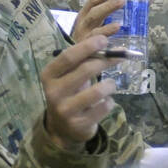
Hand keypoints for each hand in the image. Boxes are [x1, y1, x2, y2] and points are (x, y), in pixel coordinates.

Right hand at [41, 34, 118, 148]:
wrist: (62, 127)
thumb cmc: (69, 92)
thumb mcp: (70, 75)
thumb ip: (84, 58)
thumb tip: (109, 41)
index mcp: (49, 75)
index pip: (68, 57)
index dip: (87, 47)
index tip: (104, 40)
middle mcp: (54, 92)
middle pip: (85, 70)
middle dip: (105, 61)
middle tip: (119, 57)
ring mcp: (65, 110)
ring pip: (97, 91)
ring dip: (110, 85)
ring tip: (111, 85)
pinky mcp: (78, 124)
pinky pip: (103, 107)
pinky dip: (110, 101)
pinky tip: (106, 101)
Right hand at [71, 0, 128, 43]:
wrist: (75, 62)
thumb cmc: (91, 41)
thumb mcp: (101, 24)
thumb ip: (118, 13)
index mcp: (88, 11)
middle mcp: (84, 18)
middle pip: (94, 1)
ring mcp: (84, 31)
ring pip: (94, 16)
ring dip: (108, 6)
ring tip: (121, 1)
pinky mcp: (86, 45)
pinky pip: (96, 36)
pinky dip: (106, 30)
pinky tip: (117, 26)